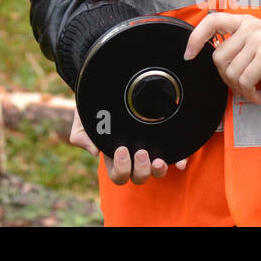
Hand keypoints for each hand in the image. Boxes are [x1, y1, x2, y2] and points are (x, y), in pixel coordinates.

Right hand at [68, 106, 187, 182]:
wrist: (109, 83)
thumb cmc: (95, 103)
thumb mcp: (84, 117)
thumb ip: (81, 134)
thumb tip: (94, 152)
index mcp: (114, 155)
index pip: (119, 175)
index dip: (121, 169)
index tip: (121, 149)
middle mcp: (133, 155)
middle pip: (139, 177)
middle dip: (141, 170)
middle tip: (140, 151)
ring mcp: (149, 147)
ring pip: (156, 172)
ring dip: (157, 171)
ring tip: (157, 160)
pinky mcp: (163, 138)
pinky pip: (174, 155)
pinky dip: (178, 161)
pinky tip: (180, 163)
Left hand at [183, 12, 260, 104]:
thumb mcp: (257, 45)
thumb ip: (237, 46)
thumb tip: (212, 58)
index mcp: (245, 21)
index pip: (212, 21)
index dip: (196, 38)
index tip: (189, 55)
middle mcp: (251, 26)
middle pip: (219, 57)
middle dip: (225, 78)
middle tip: (240, 87)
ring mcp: (260, 39)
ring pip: (231, 71)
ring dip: (239, 88)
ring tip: (251, 91)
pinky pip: (245, 80)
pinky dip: (249, 93)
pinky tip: (258, 96)